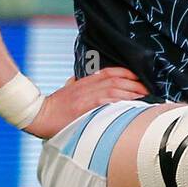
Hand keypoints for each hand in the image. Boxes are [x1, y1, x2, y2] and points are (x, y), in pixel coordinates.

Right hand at [26, 68, 149, 139]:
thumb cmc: (54, 106)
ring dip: (132, 93)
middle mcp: (88, 86)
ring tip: (145, 98)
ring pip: (114, 90)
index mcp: (85, 81)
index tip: (140, 78)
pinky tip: (130, 106)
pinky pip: (106, 102)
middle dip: (135, 85)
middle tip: (149, 91)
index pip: (110, 72)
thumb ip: (77, 85)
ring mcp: (86, 97)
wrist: (39, 115)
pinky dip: (120, 102)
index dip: (127, 73)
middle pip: (117, 80)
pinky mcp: (84, 108)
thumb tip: (80, 81)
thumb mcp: (68, 90)